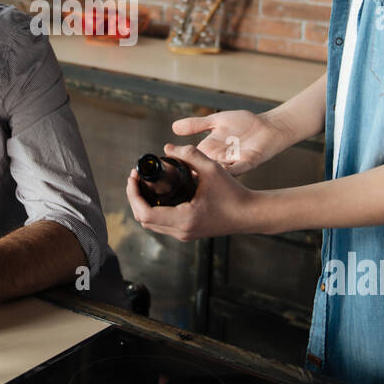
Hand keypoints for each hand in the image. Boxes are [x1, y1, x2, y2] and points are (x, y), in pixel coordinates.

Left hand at [125, 143, 256, 241]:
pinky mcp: (188, 233)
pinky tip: (158, 193)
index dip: (133, 194)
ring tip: (144, 183)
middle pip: (143, 220)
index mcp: (184, 219)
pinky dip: (154, 210)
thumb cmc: (233, 193)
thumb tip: (167, 148)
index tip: (134, 176)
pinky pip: (162, 224)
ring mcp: (184, 234)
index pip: (145, 213)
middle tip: (136, 177)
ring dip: (143, 204)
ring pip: (151, 224)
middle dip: (135, 197)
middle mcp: (181, 231)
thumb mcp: (211, 168)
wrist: (249, 214)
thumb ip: (189, 154)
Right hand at [171, 109, 289, 174]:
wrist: (268, 126)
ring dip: (208, 176)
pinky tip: (220, 172)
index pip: (190, 157)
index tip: (164, 167)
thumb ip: (196, 124)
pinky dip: (228, 171)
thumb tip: (173, 127)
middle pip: (201, 168)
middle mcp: (218, 159)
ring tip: (194, 180)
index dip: (179, 162)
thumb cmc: (244, 123)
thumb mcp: (216, 120)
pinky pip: (236, 169)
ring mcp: (232, 163)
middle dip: (189, 173)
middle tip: (175, 180)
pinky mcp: (247, 162)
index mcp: (209, 149)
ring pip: (216, 172)